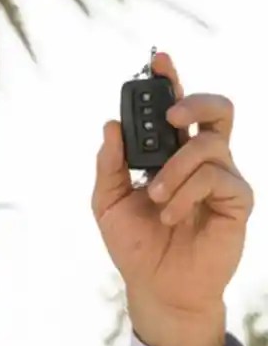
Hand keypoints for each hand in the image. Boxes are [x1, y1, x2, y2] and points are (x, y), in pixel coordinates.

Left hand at [92, 51, 253, 345]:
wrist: (155, 285)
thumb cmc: (134, 242)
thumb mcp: (108, 201)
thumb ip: (109, 164)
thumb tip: (110, 124)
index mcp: (170, 153)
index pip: (175, 109)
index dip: (171, 81)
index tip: (159, 59)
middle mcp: (201, 159)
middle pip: (216, 109)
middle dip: (193, 100)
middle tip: (170, 115)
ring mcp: (222, 178)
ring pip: (208, 146)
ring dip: (174, 169)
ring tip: (155, 197)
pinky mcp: (237, 201)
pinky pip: (217, 179)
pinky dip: (186, 194)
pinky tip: (170, 214)